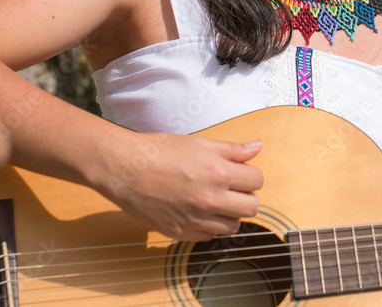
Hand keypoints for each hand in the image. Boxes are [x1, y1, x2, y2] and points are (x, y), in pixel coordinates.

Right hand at [97, 133, 263, 240]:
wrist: (125, 168)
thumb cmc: (160, 151)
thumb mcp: (200, 144)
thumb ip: (232, 150)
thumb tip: (257, 148)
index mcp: (218, 173)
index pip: (257, 181)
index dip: (251, 175)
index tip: (241, 173)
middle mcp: (210, 199)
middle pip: (251, 208)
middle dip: (247, 196)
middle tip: (233, 188)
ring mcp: (195, 219)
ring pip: (232, 226)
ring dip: (230, 214)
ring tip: (216, 200)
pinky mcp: (179, 232)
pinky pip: (209, 236)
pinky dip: (210, 226)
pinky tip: (199, 211)